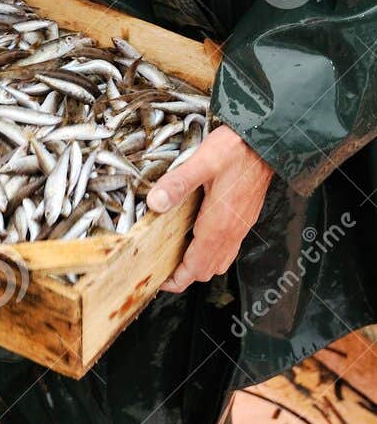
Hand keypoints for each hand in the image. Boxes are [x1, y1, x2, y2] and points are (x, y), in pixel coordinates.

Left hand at [147, 123, 273, 293]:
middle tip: (162, 265)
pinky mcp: (244, 219)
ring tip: (176, 253)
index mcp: (218, 225)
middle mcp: (231, 232)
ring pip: (219, 262)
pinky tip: (198, 234)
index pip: (195, 268)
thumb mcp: (202, 162)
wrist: (268, 143)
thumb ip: (178, 184)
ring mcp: (240, 227)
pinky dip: (211, 252)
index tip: (159, 279)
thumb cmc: (237, 150)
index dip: (176, 280)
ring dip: (199, 265)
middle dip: (185, 275)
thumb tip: (154, 203)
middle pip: (206, 271)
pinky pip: (228, 248)